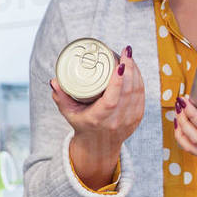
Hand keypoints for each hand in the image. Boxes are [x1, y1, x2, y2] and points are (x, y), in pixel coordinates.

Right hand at [50, 46, 144, 188]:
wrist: (99, 145)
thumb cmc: (82, 124)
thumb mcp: (68, 113)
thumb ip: (61, 97)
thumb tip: (54, 81)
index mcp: (100, 119)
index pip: (112, 99)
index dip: (118, 81)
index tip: (120, 64)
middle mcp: (117, 120)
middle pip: (129, 91)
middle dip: (130, 68)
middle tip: (125, 51)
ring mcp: (130, 119)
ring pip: (138, 91)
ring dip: (136, 71)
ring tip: (129, 56)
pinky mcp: (138, 117)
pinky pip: (142, 95)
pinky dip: (139, 80)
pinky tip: (135, 68)